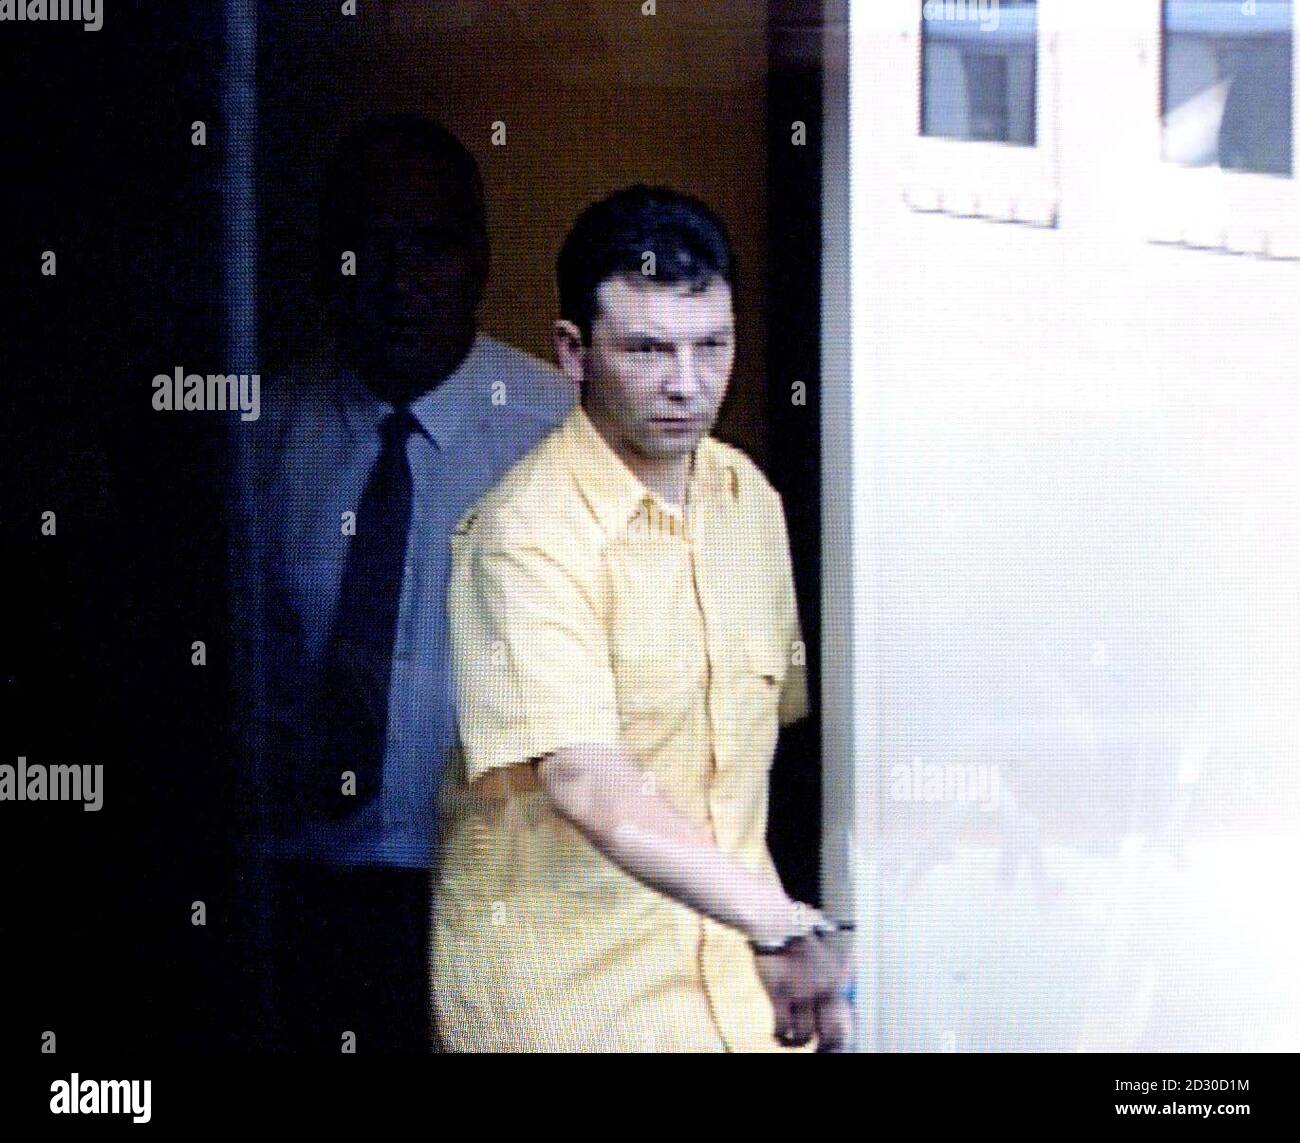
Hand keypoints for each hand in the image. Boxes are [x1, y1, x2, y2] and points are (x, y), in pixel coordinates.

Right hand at [753, 927, 853, 1050]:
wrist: (777, 920)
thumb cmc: (801, 929)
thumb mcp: (830, 946)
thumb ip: (839, 969)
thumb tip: (843, 993)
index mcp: (843, 977)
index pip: (850, 1018)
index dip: (843, 1034)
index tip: (836, 1041)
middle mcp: (828, 988)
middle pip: (834, 1034)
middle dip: (827, 1048)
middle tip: (821, 1051)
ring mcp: (804, 992)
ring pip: (806, 1035)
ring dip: (798, 1042)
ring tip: (792, 1040)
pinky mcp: (781, 994)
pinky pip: (783, 1027)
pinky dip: (780, 1035)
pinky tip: (778, 1035)